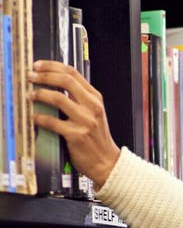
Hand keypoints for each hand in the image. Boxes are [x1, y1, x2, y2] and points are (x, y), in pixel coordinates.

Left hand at [28, 60, 120, 189]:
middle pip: (65, 80)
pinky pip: (52, 122)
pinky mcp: (76, 135)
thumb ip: (78, 100)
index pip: (73, 73)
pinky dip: (40, 118)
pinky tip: (35, 117)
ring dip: (40, 94)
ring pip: (58, 98)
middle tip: (31, 76)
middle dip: (44, 75)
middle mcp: (92, 107)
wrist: (106, 162)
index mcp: (95, 98)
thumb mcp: (93, 114)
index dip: (52, 66)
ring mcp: (85, 121)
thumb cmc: (97, 140)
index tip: (38, 65)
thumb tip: (53, 87)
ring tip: (31, 96)